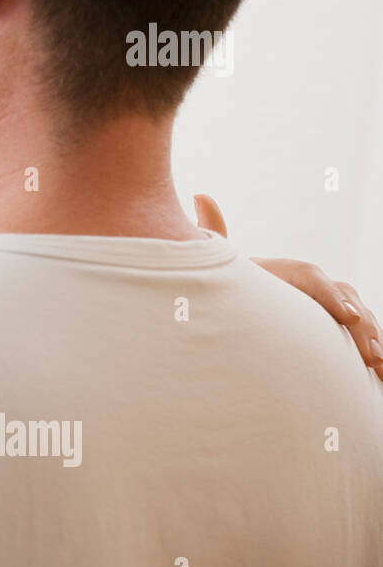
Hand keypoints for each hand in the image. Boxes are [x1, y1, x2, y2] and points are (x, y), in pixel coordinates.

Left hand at [194, 193, 382, 375]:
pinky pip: (359, 333)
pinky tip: (381, 373)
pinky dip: (372, 348)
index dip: (331, 296)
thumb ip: (213, 234)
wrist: (239, 302)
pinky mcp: (333, 323)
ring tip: (379, 364)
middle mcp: (311, 284)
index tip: (347, 316)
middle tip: (370, 352)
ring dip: (372, 338)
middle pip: (343, 299)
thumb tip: (201, 194)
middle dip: (360, 324)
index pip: (311, 277)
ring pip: (357, 317)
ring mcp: (326, 303)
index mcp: (283, 271)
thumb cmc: (231, 285)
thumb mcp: (220, 265)